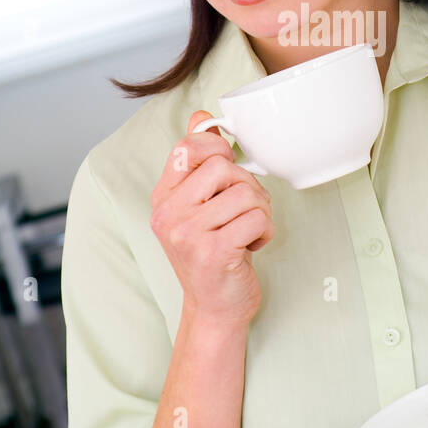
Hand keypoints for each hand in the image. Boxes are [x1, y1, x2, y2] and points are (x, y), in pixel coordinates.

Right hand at [149, 110, 275, 329]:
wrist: (214, 309)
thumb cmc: (211, 254)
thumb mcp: (198, 207)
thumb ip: (199, 162)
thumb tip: (202, 117)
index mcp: (162, 198)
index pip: (189, 147)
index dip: (219, 151)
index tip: (228, 174)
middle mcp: (168, 214)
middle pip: (224, 167)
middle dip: (247, 186)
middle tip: (244, 211)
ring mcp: (188, 235)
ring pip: (246, 192)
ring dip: (260, 211)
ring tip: (248, 230)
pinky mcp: (214, 253)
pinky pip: (257, 219)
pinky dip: (265, 231)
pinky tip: (251, 246)